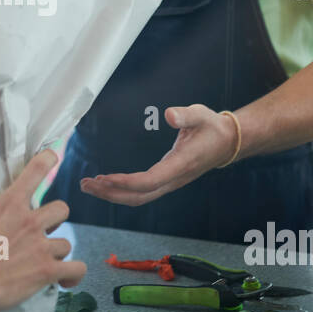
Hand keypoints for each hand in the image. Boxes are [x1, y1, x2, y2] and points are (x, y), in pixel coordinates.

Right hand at [0, 149, 86, 311]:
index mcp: (8, 204)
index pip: (36, 171)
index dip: (47, 161)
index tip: (52, 157)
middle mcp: (30, 221)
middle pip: (62, 208)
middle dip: (54, 220)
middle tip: (41, 232)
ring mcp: (42, 246)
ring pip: (66, 243)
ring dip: (58, 252)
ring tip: (46, 262)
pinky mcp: (47, 271)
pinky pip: (75, 268)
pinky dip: (73, 274)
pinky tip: (66, 280)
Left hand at [79, 104, 235, 206]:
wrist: (227, 142)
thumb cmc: (212, 127)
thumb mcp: (201, 115)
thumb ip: (185, 115)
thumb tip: (168, 114)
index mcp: (180, 165)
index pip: (149, 182)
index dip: (125, 182)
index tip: (103, 178)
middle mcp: (173, 179)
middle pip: (139, 196)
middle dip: (111, 193)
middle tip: (85, 184)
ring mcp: (169, 183)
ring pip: (138, 197)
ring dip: (112, 194)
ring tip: (89, 185)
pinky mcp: (165, 180)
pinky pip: (141, 192)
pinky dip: (121, 190)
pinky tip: (106, 183)